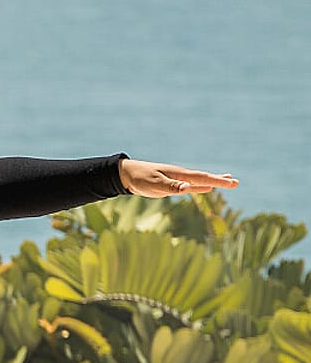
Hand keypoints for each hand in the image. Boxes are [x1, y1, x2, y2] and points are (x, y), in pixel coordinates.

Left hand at [119, 159, 238, 196]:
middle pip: (204, 178)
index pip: (202, 178)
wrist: (127, 174)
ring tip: (227, 180)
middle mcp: (181, 175)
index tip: (233, 183)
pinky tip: (207, 187)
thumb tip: (188, 188)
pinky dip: (201, 185)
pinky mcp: (172, 185)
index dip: (218, 181)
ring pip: (199, 181)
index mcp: (179, 174)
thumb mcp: (154, 184)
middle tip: (236, 182)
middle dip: (220, 180)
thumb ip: (171, 187)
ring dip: (214, 181)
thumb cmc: (139, 178)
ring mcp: (177, 180)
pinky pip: (191, 186)